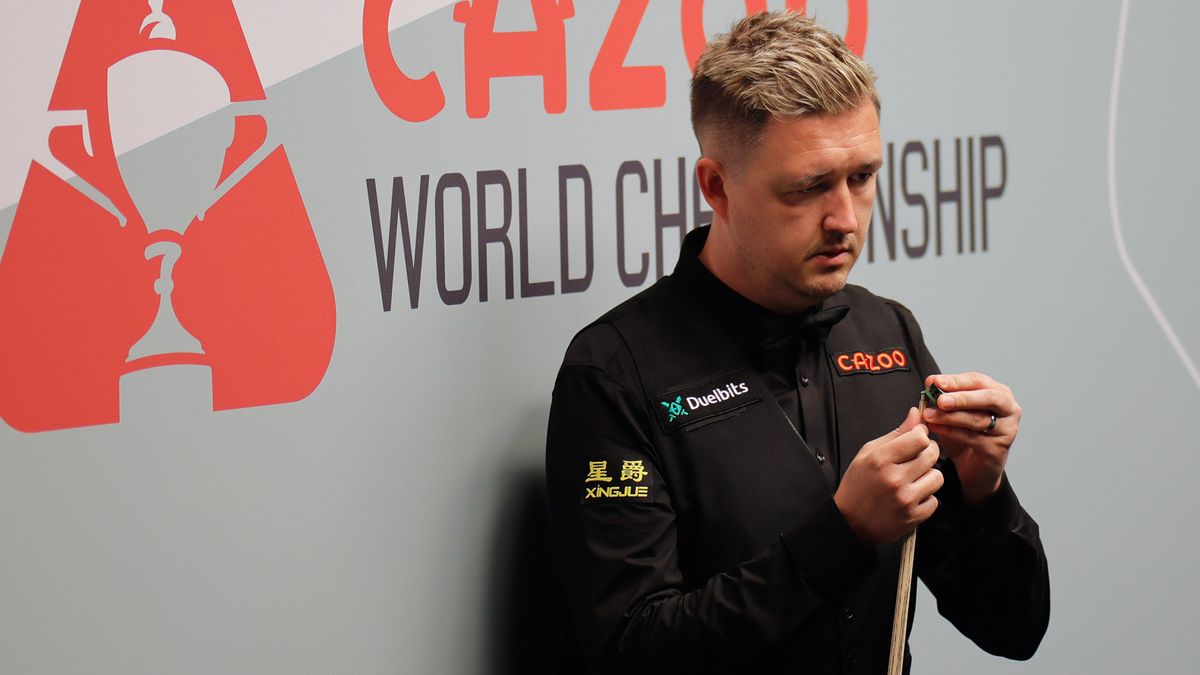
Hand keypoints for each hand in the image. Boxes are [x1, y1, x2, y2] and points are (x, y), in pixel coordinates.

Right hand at [834, 407, 943, 544]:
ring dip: (928, 476)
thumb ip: (895, 434)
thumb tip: (915, 414)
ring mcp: (905, 499)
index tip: (916, 439)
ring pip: (937, 477)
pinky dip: (925, 497)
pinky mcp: (913, 516)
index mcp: (880, 459)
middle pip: (932, 455)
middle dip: (928, 452)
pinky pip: (935, 500)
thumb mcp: (868, 454)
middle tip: (917, 457)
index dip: (921, 436)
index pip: (919, 438)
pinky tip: (911, 496)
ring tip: (913, 479)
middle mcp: (894, 478)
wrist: (849, 523)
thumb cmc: (857, 486)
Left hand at [921, 372, 1020, 506]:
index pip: (978, 381)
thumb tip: (931, 382)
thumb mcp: (954, 412)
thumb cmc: (965, 435)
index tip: (934, 382)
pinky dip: (950, 431)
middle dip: (961, 397)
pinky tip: (935, 427)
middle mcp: (1009, 409)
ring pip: (978, 419)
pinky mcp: (997, 449)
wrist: (973, 467)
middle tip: (939, 399)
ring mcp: (1006, 430)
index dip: (956, 380)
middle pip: (988, 397)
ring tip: (929, 414)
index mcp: (999, 393)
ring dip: (950, 416)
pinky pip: (972, 437)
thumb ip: (944, 397)